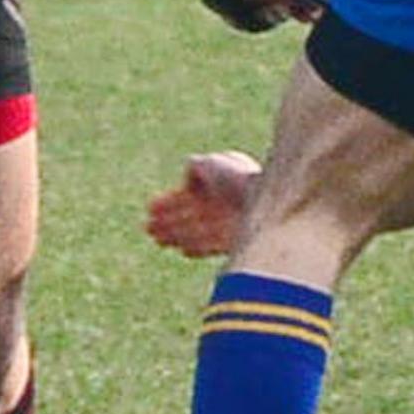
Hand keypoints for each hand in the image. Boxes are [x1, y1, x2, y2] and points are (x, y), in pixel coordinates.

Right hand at [144, 150, 262, 258]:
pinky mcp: (236, 241)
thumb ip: (197, 166)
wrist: (265, 203)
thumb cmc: (238, 179)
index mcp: (220, 183)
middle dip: (169, 221)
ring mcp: (229, 223)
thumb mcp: (212, 163)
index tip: (150, 209)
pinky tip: (183, 250)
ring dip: (175, 235)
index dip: (169, 203)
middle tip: (148, 228)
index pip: (189, 195)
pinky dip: (196, 247)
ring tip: (157, 239)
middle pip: (190, 215)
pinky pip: (210, 245)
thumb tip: (187, 179)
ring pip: (196, 231)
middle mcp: (224, 204)